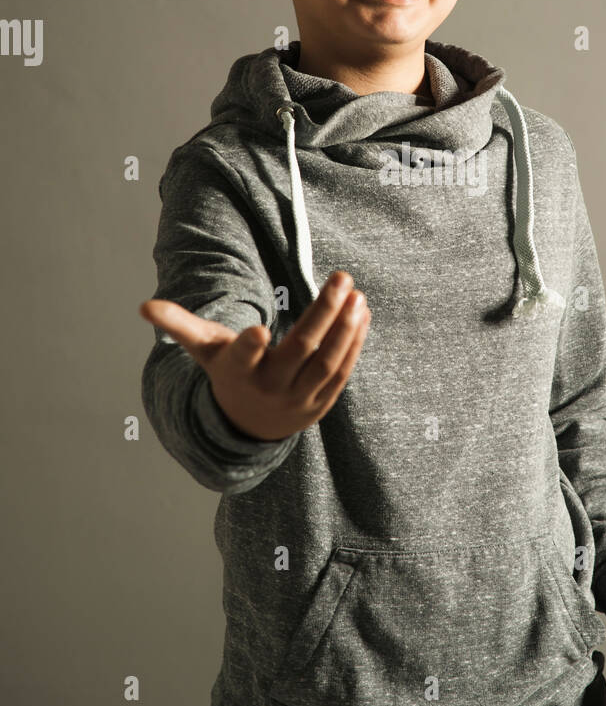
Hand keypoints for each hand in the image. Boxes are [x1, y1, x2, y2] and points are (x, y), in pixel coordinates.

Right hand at [139, 270, 369, 440]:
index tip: (260, 330)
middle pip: (301, 349)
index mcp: (238, 373)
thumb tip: (144, 306)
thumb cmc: (228, 373)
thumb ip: (179, 326)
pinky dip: (353, 343)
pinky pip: (341, 371)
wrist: (249, 426)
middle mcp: (269, 388)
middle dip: (324, 312)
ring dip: (346, 327)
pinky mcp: (321, 402)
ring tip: (357, 294)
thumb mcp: (204, 351)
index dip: (249, 347)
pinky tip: (362, 313)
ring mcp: (298, 398)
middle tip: (342, 279)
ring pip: (327, 362)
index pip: (243, 359)